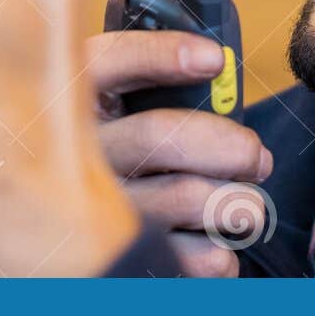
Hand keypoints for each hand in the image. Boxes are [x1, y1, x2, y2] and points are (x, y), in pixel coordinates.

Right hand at [88, 0, 272, 276]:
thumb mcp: (112, 112)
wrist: (59, 238)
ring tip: (248, 207)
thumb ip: (150, 89)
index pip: (110, 62)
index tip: (215, 59)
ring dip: (234, 202)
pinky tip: (219, 248)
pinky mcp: (116, 259)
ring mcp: (94, 207)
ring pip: (182, 196)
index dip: (162, 56)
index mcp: (74, 99)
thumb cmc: (113, 159)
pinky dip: (215, 257)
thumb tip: (219, 74)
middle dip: (228, 145)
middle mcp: (75, 151)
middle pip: (160, 136)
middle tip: (256, 156)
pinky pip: (181, 257)